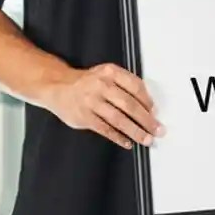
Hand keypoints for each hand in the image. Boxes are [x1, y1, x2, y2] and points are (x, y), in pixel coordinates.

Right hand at [45, 62, 162, 148]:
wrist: (58, 87)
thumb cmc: (87, 82)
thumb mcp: (106, 74)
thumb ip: (125, 85)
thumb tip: (147, 106)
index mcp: (110, 72)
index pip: (135, 86)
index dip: (147, 101)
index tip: (155, 112)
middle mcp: (101, 85)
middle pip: (129, 104)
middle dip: (146, 119)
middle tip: (157, 129)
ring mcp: (91, 102)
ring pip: (118, 119)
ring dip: (135, 131)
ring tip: (146, 139)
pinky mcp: (84, 117)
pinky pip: (105, 129)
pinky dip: (118, 137)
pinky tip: (127, 142)